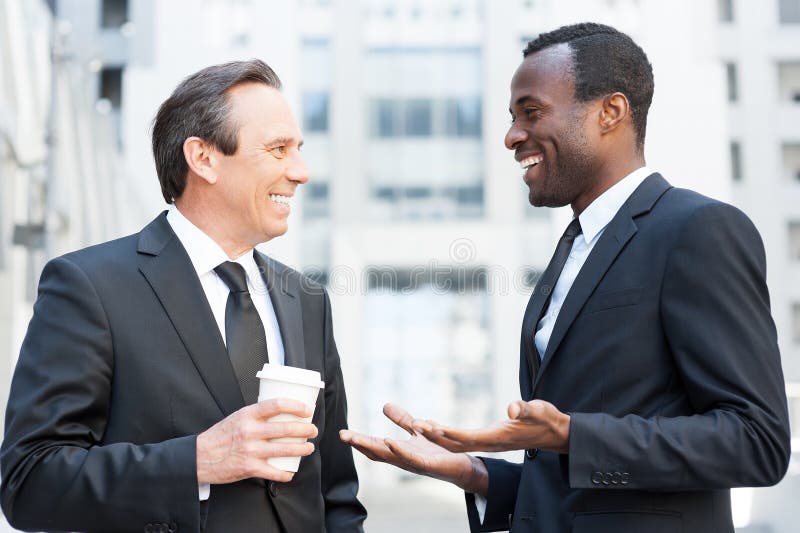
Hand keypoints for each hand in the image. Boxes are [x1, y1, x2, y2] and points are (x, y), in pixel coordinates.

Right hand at [196, 398, 317, 483]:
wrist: (199, 457)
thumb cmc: (220, 436)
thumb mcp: (237, 418)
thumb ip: (256, 416)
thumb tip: (281, 414)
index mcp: (248, 414)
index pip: (277, 404)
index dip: (296, 406)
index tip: (307, 409)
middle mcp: (250, 431)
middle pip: (286, 428)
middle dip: (305, 430)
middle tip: (312, 430)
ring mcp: (250, 450)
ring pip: (285, 449)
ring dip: (302, 449)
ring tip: (308, 448)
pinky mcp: (249, 468)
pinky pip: (274, 472)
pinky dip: (285, 474)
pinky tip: (290, 472)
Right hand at [339, 404, 487, 495]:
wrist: (460, 466)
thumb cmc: (437, 451)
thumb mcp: (417, 430)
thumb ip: (402, 419)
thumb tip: (384, 405)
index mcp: (398, 451)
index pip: (375, 445)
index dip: (359, 439)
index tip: (342, 433)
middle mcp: (403, 459)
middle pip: (377, 451)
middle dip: (359, 443)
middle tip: (342, 436)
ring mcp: (413, 463)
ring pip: (390, 455)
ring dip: (373, 447)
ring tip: (357, 439)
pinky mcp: (427, 464)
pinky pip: (410, 456)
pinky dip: (399, 449)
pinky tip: (389, 441)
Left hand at [417, 400, 570, 453]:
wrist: (556, 433)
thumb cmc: (547, 420)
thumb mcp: (539, 410)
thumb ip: (526, 409)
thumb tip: (513, 408)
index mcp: (499, 437)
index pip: (469, 437)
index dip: (450, 434)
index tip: (432, 428)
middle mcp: (490, 443)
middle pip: (457, 444)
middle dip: (436, 437)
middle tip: (415, 427)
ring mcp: (489, 442)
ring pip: (457, 443)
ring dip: (438, 436)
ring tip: (418, 425)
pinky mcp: (490, 438)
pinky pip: (463, 439)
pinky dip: (447, 434)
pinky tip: (435, 425)